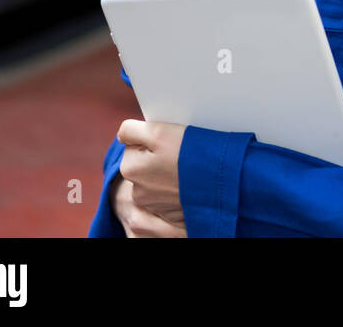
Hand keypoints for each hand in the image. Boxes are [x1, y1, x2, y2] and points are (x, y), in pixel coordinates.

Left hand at [115, 119, 187, 236]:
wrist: (220, 185)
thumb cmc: (190, 156)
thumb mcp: (159, 132)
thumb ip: (131, 130)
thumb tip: (123, 134)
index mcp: (130, 168)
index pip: (133, 144)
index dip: (152, 139)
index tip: (169, 142)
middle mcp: (136, 190)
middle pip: (143, 162)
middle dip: (157, 156)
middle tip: (180, 154)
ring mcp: (152, 204)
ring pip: (156, 177)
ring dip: (167, 172)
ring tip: (186, 168)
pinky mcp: (167, 212)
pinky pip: (167, 192)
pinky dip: (176, 186)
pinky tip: (189, 182)